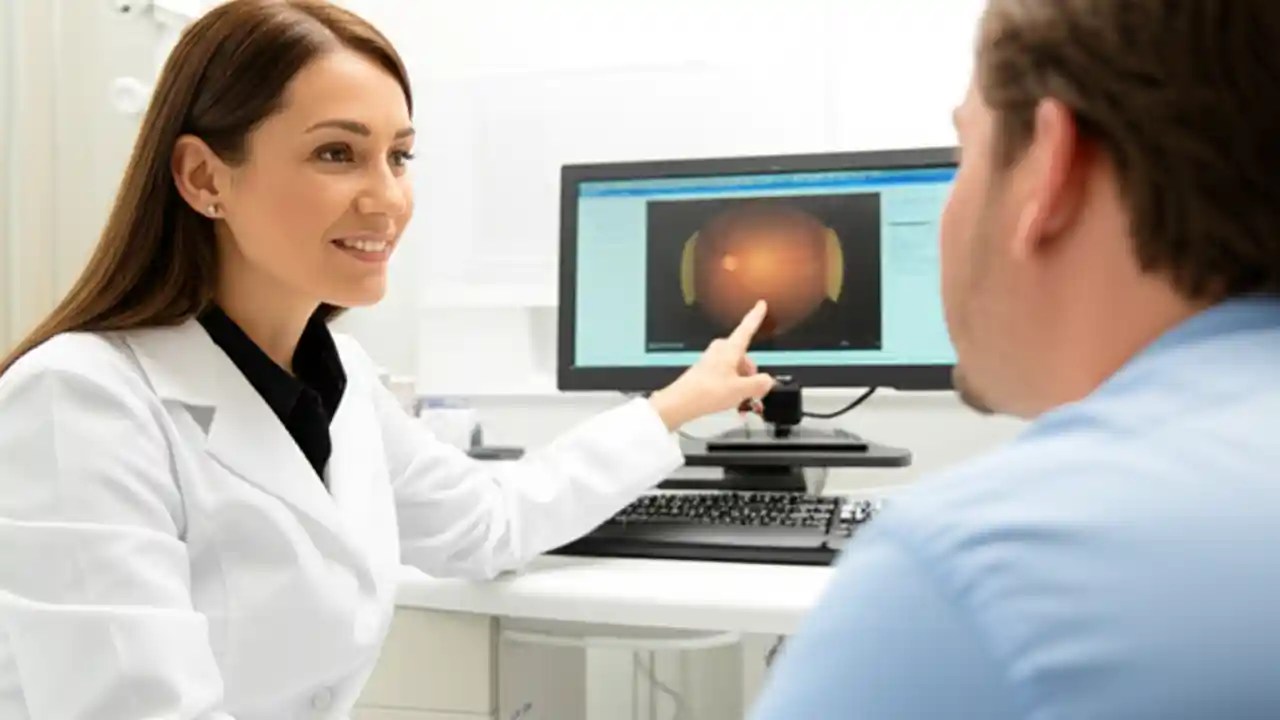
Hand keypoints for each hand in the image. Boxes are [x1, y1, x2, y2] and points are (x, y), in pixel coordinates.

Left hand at [649, 300, 775, 429]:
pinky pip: (724, 373)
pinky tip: (728, 399)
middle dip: (751, 372)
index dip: (756, 316)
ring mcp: (711, 359)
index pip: (747, 328)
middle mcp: (720, 350)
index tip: (760, 305)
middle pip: (744, 356)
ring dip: (741, 381)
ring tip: (738, 398)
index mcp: (730, 349)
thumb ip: (759, 383)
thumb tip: (767, 381)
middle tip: (752, 390)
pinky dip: (731, 384)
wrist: (681, 402)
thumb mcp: (741, 390)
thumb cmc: (706, 392)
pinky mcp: (705, 370)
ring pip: (734, 366)